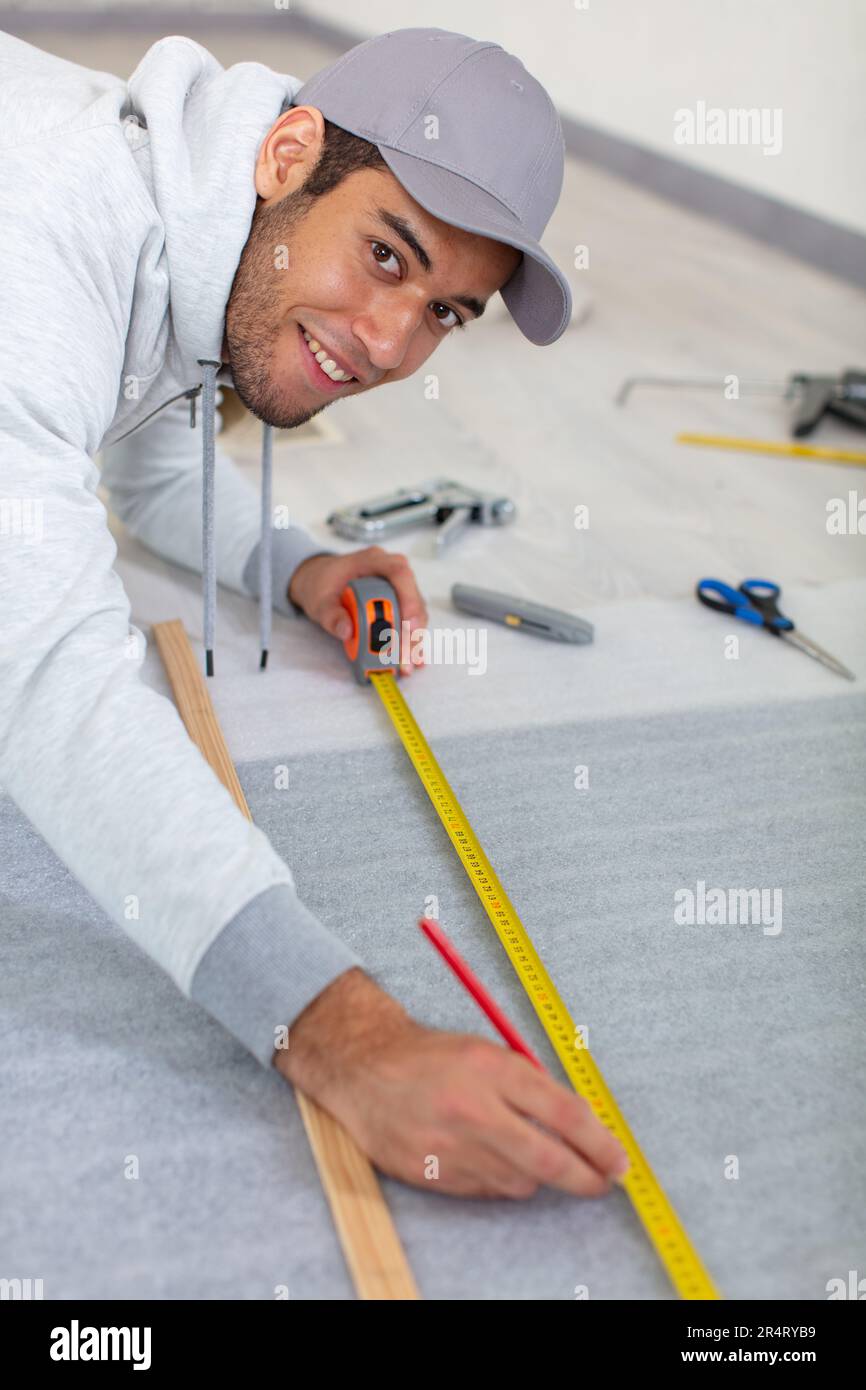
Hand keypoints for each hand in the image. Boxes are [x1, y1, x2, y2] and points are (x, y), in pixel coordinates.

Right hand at [274, 968, 629, 1198]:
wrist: (364, 1068)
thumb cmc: (432, 1056)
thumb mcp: (489, 1053)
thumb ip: (533, 1087)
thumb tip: (582, 1126)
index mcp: (493, 1069)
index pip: (564, 1115)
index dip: (600, 1143)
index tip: (619, 1160)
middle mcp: (473, 1110)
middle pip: (548, 1160)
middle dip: (586, 1177)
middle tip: (604, 1182)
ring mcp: (450, 1147)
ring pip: (520, 1182)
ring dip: (537, 1175)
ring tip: (528, 1154)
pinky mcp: (432, 1174)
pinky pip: (486, 1190)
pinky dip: (500, 1180)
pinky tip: (491, 1158)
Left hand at [288, 546, 427, 675]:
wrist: (321, 579)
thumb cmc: (323, 583)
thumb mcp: (319, 599)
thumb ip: (330, 614)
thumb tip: (346, 630)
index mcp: (372, 560)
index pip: (399, 572)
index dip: (409, 597)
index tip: (408, 624)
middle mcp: (390, 572)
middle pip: (414, 597)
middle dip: (414, 629)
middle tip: (407, 656)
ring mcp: (397, 588)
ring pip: (416, 612)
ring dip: (414, 640)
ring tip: (408, 664)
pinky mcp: (398, 603)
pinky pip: (410, 622)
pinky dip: (411, 642)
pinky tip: (414, 660)